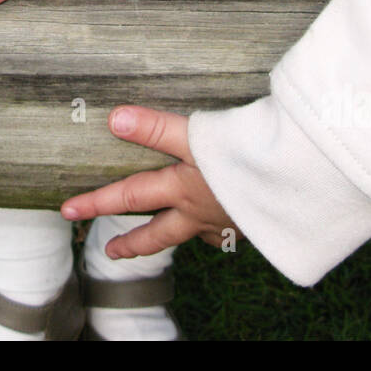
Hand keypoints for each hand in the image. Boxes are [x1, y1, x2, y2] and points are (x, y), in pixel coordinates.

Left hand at [60, 106, 239, 257]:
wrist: (303, 180)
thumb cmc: (251, 156)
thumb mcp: (199, 136)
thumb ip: (156, 128)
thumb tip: (114, 119)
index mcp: (183, 191)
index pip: (129, 197)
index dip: (97, 202)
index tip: (68, 210)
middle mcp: (201, 212)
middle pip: (159, 233)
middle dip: (133, 243)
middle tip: (112, 251)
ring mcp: (229, 221)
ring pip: (195, 234)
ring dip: (177, 236)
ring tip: (170, 235)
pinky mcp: (256, 221)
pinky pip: (230, 231)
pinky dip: (221, 229)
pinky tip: (224, 223)